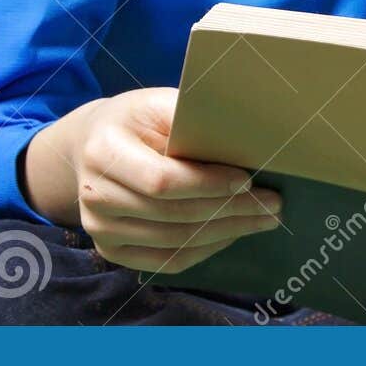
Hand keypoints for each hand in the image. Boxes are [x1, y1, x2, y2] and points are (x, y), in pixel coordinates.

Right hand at [72, 87, 282, 273]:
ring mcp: (100, 229)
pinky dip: (205, 250)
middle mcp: (94, 197)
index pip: (162, 181)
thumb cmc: (137, 120)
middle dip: (229, 211)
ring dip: (225, 232)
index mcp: (104, 153)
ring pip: (174, 242)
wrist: (92, 145)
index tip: (248, 181)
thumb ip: (192, 120)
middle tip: (272, 204)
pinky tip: (231, 234)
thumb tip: (246, 134)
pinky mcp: (111, 251)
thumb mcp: (158, 104)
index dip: (209, 185)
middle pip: (172, 215)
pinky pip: (166, 261)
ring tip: (262, 219)